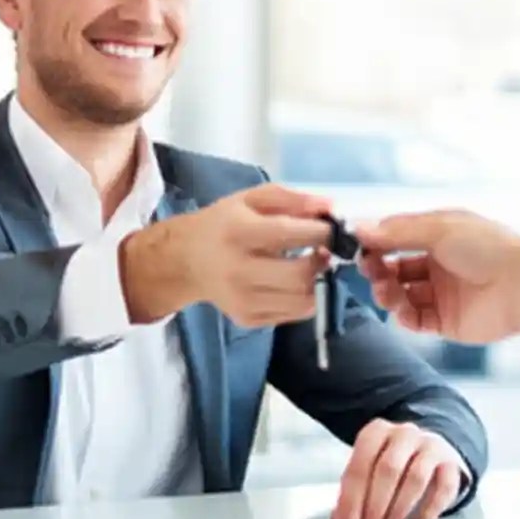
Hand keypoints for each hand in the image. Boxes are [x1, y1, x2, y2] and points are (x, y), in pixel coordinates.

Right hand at [120, 183, 332, 325]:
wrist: (187, 260)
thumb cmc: (225, 224)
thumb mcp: (253, 199)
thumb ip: (293, 199)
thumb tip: (331, 207)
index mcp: (237, 232)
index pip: (289, 233)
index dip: (320, 232)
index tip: (332, 228)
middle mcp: (237, 270)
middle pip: (299, 276)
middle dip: (321, 262)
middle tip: (322, 251)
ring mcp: (242, 300)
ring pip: (301, 301)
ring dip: (316, 283)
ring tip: (310, 266)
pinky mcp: (247, 319)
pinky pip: (292, 314)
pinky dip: (302, 298)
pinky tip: (291, 282)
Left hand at [332, 419, 463, 518]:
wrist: (427, 449)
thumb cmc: (389, 464)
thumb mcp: (369, 469)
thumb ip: (355, 492)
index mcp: (376, 431)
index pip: (359, 466)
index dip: (351, 501)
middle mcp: (404, 433)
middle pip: (387, 470)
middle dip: (375, 506)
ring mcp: (430, 445)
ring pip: (416, 478)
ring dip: (400, 509)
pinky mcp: (451, 462)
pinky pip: (444, 487)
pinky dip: (429, 511)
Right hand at [355, 210, 519, 344]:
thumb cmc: (490, 249)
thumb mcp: (438, 229)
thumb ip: (396, 231)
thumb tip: (359, 228)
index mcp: (440, 236)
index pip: (398, 238)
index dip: (377, 243)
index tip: (358, 246)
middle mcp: (441, 264)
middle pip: (397, 268)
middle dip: (378, 269)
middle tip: (369, 270)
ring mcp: (444, 293)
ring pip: (402, 295)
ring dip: (387, 293)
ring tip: (386, 291)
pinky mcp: (448, 321)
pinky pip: (416, 320)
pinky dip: (404, 317)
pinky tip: (403, 310)